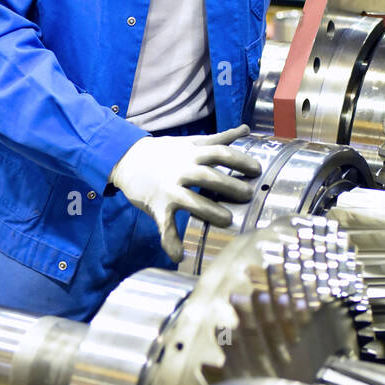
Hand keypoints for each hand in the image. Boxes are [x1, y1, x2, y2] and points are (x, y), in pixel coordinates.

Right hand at [109, 125, 261, 262]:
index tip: (257, 170)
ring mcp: (169, 188)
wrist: (127, 158)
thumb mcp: (191, 142)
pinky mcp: (157, 205)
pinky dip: (170, 241)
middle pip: (208, 176)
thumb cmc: (165, 152)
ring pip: (190, 201)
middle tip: (248, 195)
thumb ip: (219, 138)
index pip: (221, 152)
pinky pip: (164, 226)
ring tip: (227, 221)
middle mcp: (182, 169)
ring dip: (209, 212)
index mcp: (193, 153)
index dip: (240, 160)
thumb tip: (246, 128)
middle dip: (230, 185)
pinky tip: (179, 256)